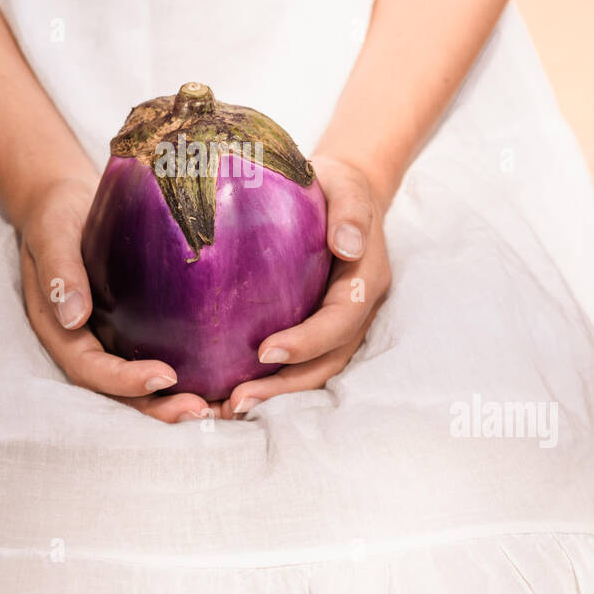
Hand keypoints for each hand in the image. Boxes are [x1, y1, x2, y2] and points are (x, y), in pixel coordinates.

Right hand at [19, 176, 214, 423]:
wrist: (66, 202)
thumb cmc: (56, 215)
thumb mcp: (51, 233)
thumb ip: (59, 271)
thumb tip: (74, 317)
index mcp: (62, 331)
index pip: (90, 368)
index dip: (124, 381)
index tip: (166, 377)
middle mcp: (88, 343)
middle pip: (120, 390)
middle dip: (159, 406)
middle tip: (203, 411)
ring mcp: (113, 338)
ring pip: (142, 384)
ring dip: (178, 401)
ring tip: (221, 409)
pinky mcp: (136, 326)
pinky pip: (161, 354)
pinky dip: (191, 374)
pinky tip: (227, 376)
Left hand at [220, 155, 391, 416]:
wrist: (343, 192)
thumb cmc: (339, 187)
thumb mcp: (346, 187)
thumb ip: (349, 213)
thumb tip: (347, 243)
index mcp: (365, 281)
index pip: (340, 321)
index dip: (308, 341)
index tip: (266, 351)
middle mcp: (355, 311)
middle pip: (327, 361)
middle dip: (286, 387)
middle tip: (238, 401)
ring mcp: (338, 324)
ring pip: (313, 370)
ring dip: (275, 393)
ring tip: (229, 406)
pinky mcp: (315, 325)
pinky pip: (298, 360)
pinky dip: (269, 379)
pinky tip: (228, 388)